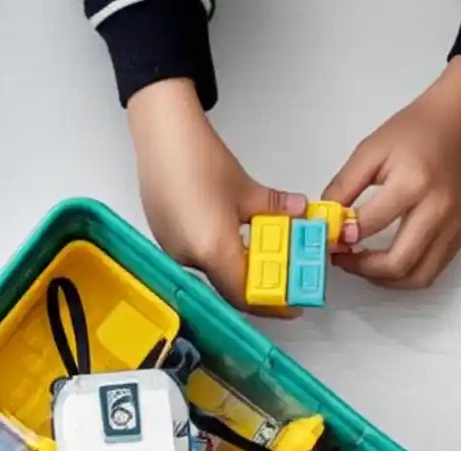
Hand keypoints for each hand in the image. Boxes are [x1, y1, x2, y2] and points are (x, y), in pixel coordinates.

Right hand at [128, 79, 306, 316]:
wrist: (162, 135)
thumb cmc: (197, 158)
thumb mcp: (246, 188)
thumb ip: (276, 208)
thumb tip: (298, 213)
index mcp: (212, 250)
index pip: (245, 295)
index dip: (272, 305)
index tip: (292, 306)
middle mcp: (188, 258)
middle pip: (229, 287)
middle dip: (258, 287)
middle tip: (282, 279)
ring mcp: (173, 250)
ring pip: (212, 272)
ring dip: (238, 270)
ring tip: (261, 255)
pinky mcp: (165, 239)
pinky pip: (196, 258)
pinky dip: (219, 256)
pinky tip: (232, 239)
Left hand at [324, 56, 460, 288]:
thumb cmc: (415, 131)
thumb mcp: (369, 151)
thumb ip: (343, 187)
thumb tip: (326, 221)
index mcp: (413, 183)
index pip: (368, 226)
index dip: (341, 238)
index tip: (327, 238)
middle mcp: (438, 209)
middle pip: (398, 263)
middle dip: (362, 269)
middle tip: (343, 259)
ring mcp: (454, 225)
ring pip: (419, 277)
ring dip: (385, 280)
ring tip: (363, 264)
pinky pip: (433, 269)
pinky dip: (407, 274)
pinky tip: (387, 260)